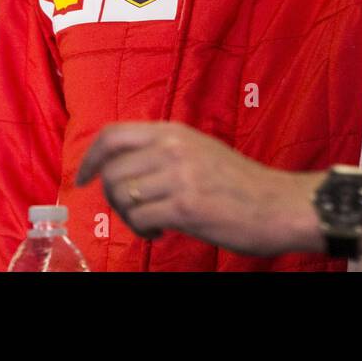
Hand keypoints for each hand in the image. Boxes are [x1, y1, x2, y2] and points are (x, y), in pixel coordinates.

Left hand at [75, 121, 322, 257]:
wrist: (278, 205)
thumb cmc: (241, 184)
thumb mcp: (200, 151)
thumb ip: (165, 152)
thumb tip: (125, 167)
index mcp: (175, 132)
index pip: (114, 134)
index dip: (91, 157)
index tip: (83, 177)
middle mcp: (173, 147)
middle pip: (113, 170)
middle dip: (112, 197)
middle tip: (131, 211)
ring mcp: (179, 176)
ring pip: (122, 195)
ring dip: (128, 215)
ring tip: (150, 222)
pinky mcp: (185, 205)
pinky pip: (140, 217)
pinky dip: (143, 229)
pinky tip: (161, 230)